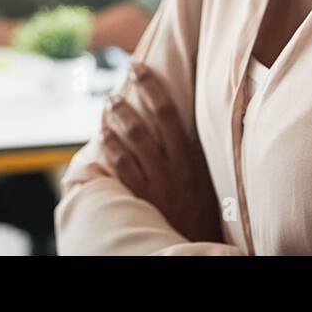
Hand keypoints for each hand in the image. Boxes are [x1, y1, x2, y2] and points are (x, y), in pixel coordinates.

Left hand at [99, 61, 222, 242]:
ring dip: (114, 121)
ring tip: (108, 106)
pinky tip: (103, 135)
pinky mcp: (140, 199)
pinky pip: (120, 169)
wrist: (199, 244)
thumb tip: (188, 114)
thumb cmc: (205, 208)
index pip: (168, 113)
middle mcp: (171, 168)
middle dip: (126, 101)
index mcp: (191, 157)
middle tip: (114, 90)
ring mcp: (155, 184)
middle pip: (144, 125)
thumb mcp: (208, 175)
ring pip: (128, 145)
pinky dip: (110, 148)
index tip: (138, 67)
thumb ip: (197, 148)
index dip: (151, 86)